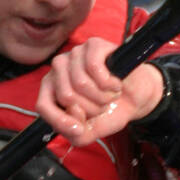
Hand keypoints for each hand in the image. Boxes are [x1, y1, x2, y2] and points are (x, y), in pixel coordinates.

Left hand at [36, 37, 163, 146]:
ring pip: (81, 83)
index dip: (60, 120)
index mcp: (51, 89)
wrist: (135, 98)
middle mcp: (59, 69)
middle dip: (90, 109)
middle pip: (66, 96)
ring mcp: (74, 54)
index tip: (80, 129)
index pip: (43, 105)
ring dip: (102, 97)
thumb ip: (74, 134)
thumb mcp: (90, 132)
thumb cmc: (109, 110)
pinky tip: (115, 84)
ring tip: (110, 96)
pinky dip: (109, 83)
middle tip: (102, 106)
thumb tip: (74, 123)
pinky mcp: (93, 45)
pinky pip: (94, 68)